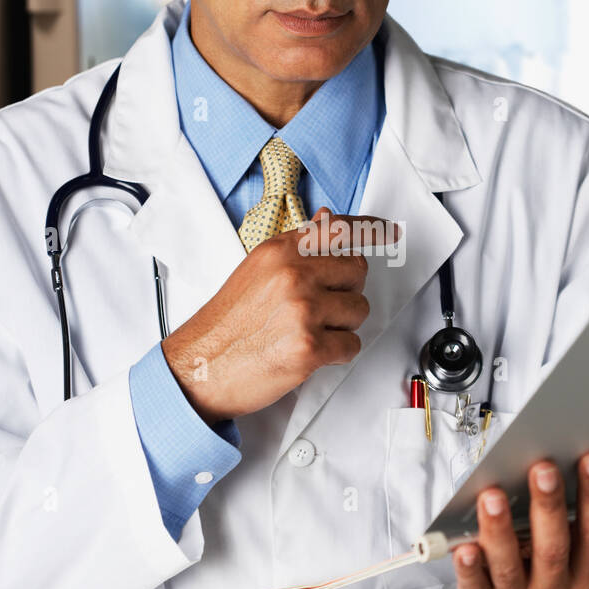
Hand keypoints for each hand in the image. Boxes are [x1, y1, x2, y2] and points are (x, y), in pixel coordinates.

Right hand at [161, 207, 398, 425]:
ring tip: (307, 331)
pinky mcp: (309, 347)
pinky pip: (351, 345)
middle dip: (346, 291)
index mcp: (280, 251)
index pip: (339, 230)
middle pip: (357, 272)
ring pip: (359, 310)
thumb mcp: (256, 271)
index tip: (389, 232)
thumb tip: (327, 222)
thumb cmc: (226, 325)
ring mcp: (302, 310)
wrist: (199, 367)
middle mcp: (293, 275)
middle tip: (321, 307)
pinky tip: (309, 352)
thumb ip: (295, 248)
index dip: (371, 229)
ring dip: (341, 325)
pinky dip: (336, 353)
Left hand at [452, 450, 588, 588]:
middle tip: (542, 469)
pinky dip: (468, 568)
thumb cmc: (575, 574)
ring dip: (499, 531)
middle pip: (552, 550)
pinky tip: (463, 545)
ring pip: (508, 566)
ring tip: (492, 496)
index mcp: (588, 577)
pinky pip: (474, 587)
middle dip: (548, 508)